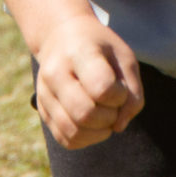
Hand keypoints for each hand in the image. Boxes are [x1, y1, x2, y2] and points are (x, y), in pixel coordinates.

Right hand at [33, 13, 143, 149]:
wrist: (61, 36)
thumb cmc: (99, 47)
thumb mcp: (124, 58)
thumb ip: (133, 93)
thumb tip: (119, 127)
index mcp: (78, 52)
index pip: (101, 88)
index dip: (119, 95)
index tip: (120, 87)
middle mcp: (54, 72)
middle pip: (85, 114)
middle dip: (110, 117)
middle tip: (114, 105)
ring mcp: (44, 93)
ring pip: (74, 132)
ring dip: (99, 131)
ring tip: (105, 115)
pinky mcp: (42, 110)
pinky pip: (66, 140)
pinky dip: (87, 138)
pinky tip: (93, 123)